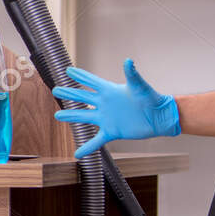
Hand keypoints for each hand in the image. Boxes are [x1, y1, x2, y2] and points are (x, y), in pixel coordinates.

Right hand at [54, 58, 180, 157]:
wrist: (159, 117)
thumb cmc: (151, 99)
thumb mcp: (140, 86)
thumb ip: (132, 74)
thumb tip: (128, 61)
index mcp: (110, 90)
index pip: (90, 81)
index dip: (80, 75)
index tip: (68, 69)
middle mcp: (105, 104)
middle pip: (82, 97)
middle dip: (69, 93)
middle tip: (55, 90)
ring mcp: (107, 118)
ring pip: (84, 117)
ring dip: (71, 116)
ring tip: (57, 116)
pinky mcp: (113, 131)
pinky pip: (97, 140)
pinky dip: (87, 147)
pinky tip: (78, 154)